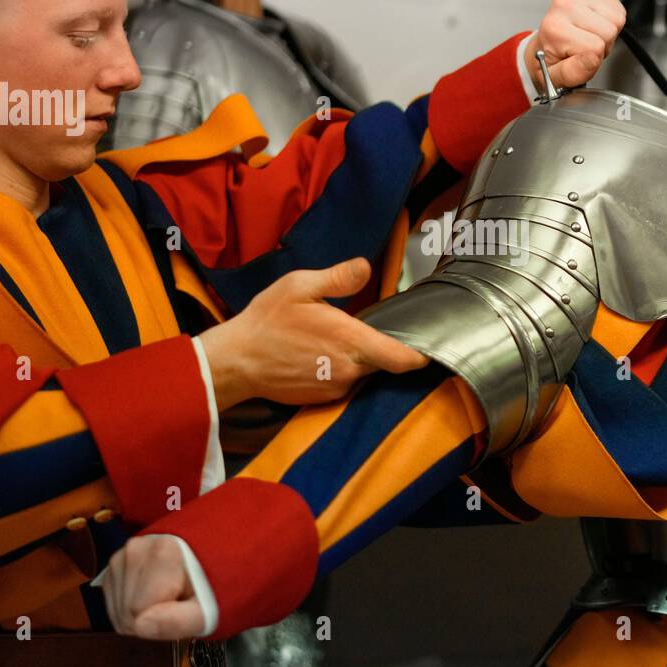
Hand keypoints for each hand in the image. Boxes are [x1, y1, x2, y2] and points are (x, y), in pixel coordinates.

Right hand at [99, 534, 205, 639]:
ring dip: (139, 615)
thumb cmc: (208, 587)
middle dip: (149, 617)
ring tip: (165, 599)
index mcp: (162, 550)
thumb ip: (179, 621)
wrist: (204, 564)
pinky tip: (150, 598)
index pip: (140, 611)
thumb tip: (143, 626)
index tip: (181, 605)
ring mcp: (122, 556)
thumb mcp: (206, 611)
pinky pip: (113, 605)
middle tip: (174, 604)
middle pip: (127, 612)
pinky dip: (130, 609)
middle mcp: (137, 547)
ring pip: (118, 611)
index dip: (161, 619)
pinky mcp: (114, 567)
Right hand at [198, 257, 429, 410]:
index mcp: (349, 341)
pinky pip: (344, 382)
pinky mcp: (324, 398)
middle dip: (379, 347)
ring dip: (356, 359)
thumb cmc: (267, 320)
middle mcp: (349, 370)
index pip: (401, 358)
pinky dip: (339, 370)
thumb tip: (366, 268)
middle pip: (383, 362)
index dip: (419, 355)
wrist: (236, 361)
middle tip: (361, 328)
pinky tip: (317, 356)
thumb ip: (338, 278)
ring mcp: (337, 387)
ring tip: (330, 340)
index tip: (430, 348)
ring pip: (362, 372)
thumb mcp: (300, 286)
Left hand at [523, 0, 625, 92]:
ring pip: (617, 18)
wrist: (544, 43)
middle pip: (609, 30)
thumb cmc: (551, 59)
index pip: (596, 47)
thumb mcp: (557, 77)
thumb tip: (592, 58)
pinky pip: (618, 7)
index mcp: (554, 28)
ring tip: (588, 36)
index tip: (581, 57)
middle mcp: (563, 5)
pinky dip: (611, 18)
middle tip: (585, 46)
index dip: (595, 58)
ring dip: (607, 31)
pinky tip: (594, 24)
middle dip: (602, 43)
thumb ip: (574, 72)